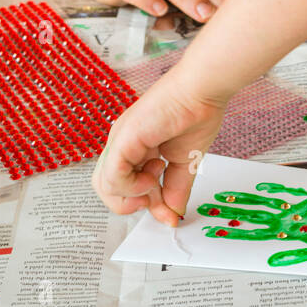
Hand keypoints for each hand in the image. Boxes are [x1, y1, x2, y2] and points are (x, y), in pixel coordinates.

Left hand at [92, 64, 227, 223]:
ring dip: (131, 196)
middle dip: (130, 203)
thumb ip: (176, 190)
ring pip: (103, 186)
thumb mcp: (185, 163)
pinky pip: (112, 176)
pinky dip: (132, 186)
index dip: (145, 203)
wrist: (202, 91)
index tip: (168, 211)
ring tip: (154, 181)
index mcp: (135, 147)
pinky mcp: (122, 139)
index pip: (124, 186)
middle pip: (106, 189)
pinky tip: (153, 173)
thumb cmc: (197, 113)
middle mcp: (122, 144)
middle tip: (155, 198)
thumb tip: (172, 216)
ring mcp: (119, 140)